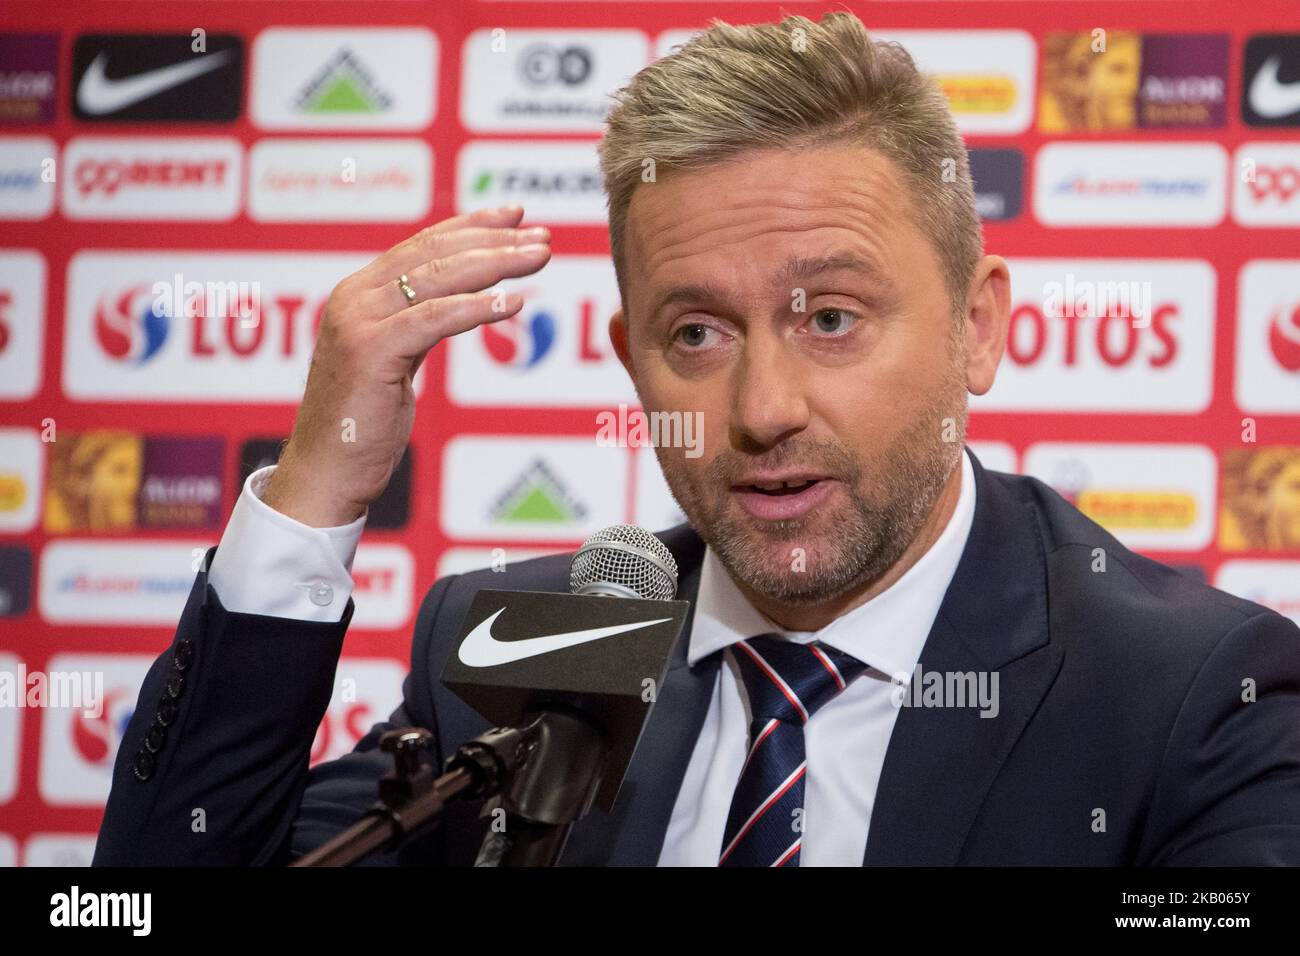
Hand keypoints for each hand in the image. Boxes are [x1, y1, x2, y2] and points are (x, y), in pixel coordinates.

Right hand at [263, 205, 550, 526]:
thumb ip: (417, 325)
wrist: (325, 472)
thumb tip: (460, 302)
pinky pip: (434, 320)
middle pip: (435, 254)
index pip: (422, 246)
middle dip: (494, 240)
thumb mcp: (394, 361)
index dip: (471, 227)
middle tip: (541, 237)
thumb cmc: (363, 425)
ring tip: (538, 257)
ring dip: (495, 264)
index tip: (515, 217)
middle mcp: (354, 297)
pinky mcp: (370, 351)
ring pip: (438, 278)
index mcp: (359, 293)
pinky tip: (513, 304)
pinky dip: (476, 308)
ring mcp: (358, 321)